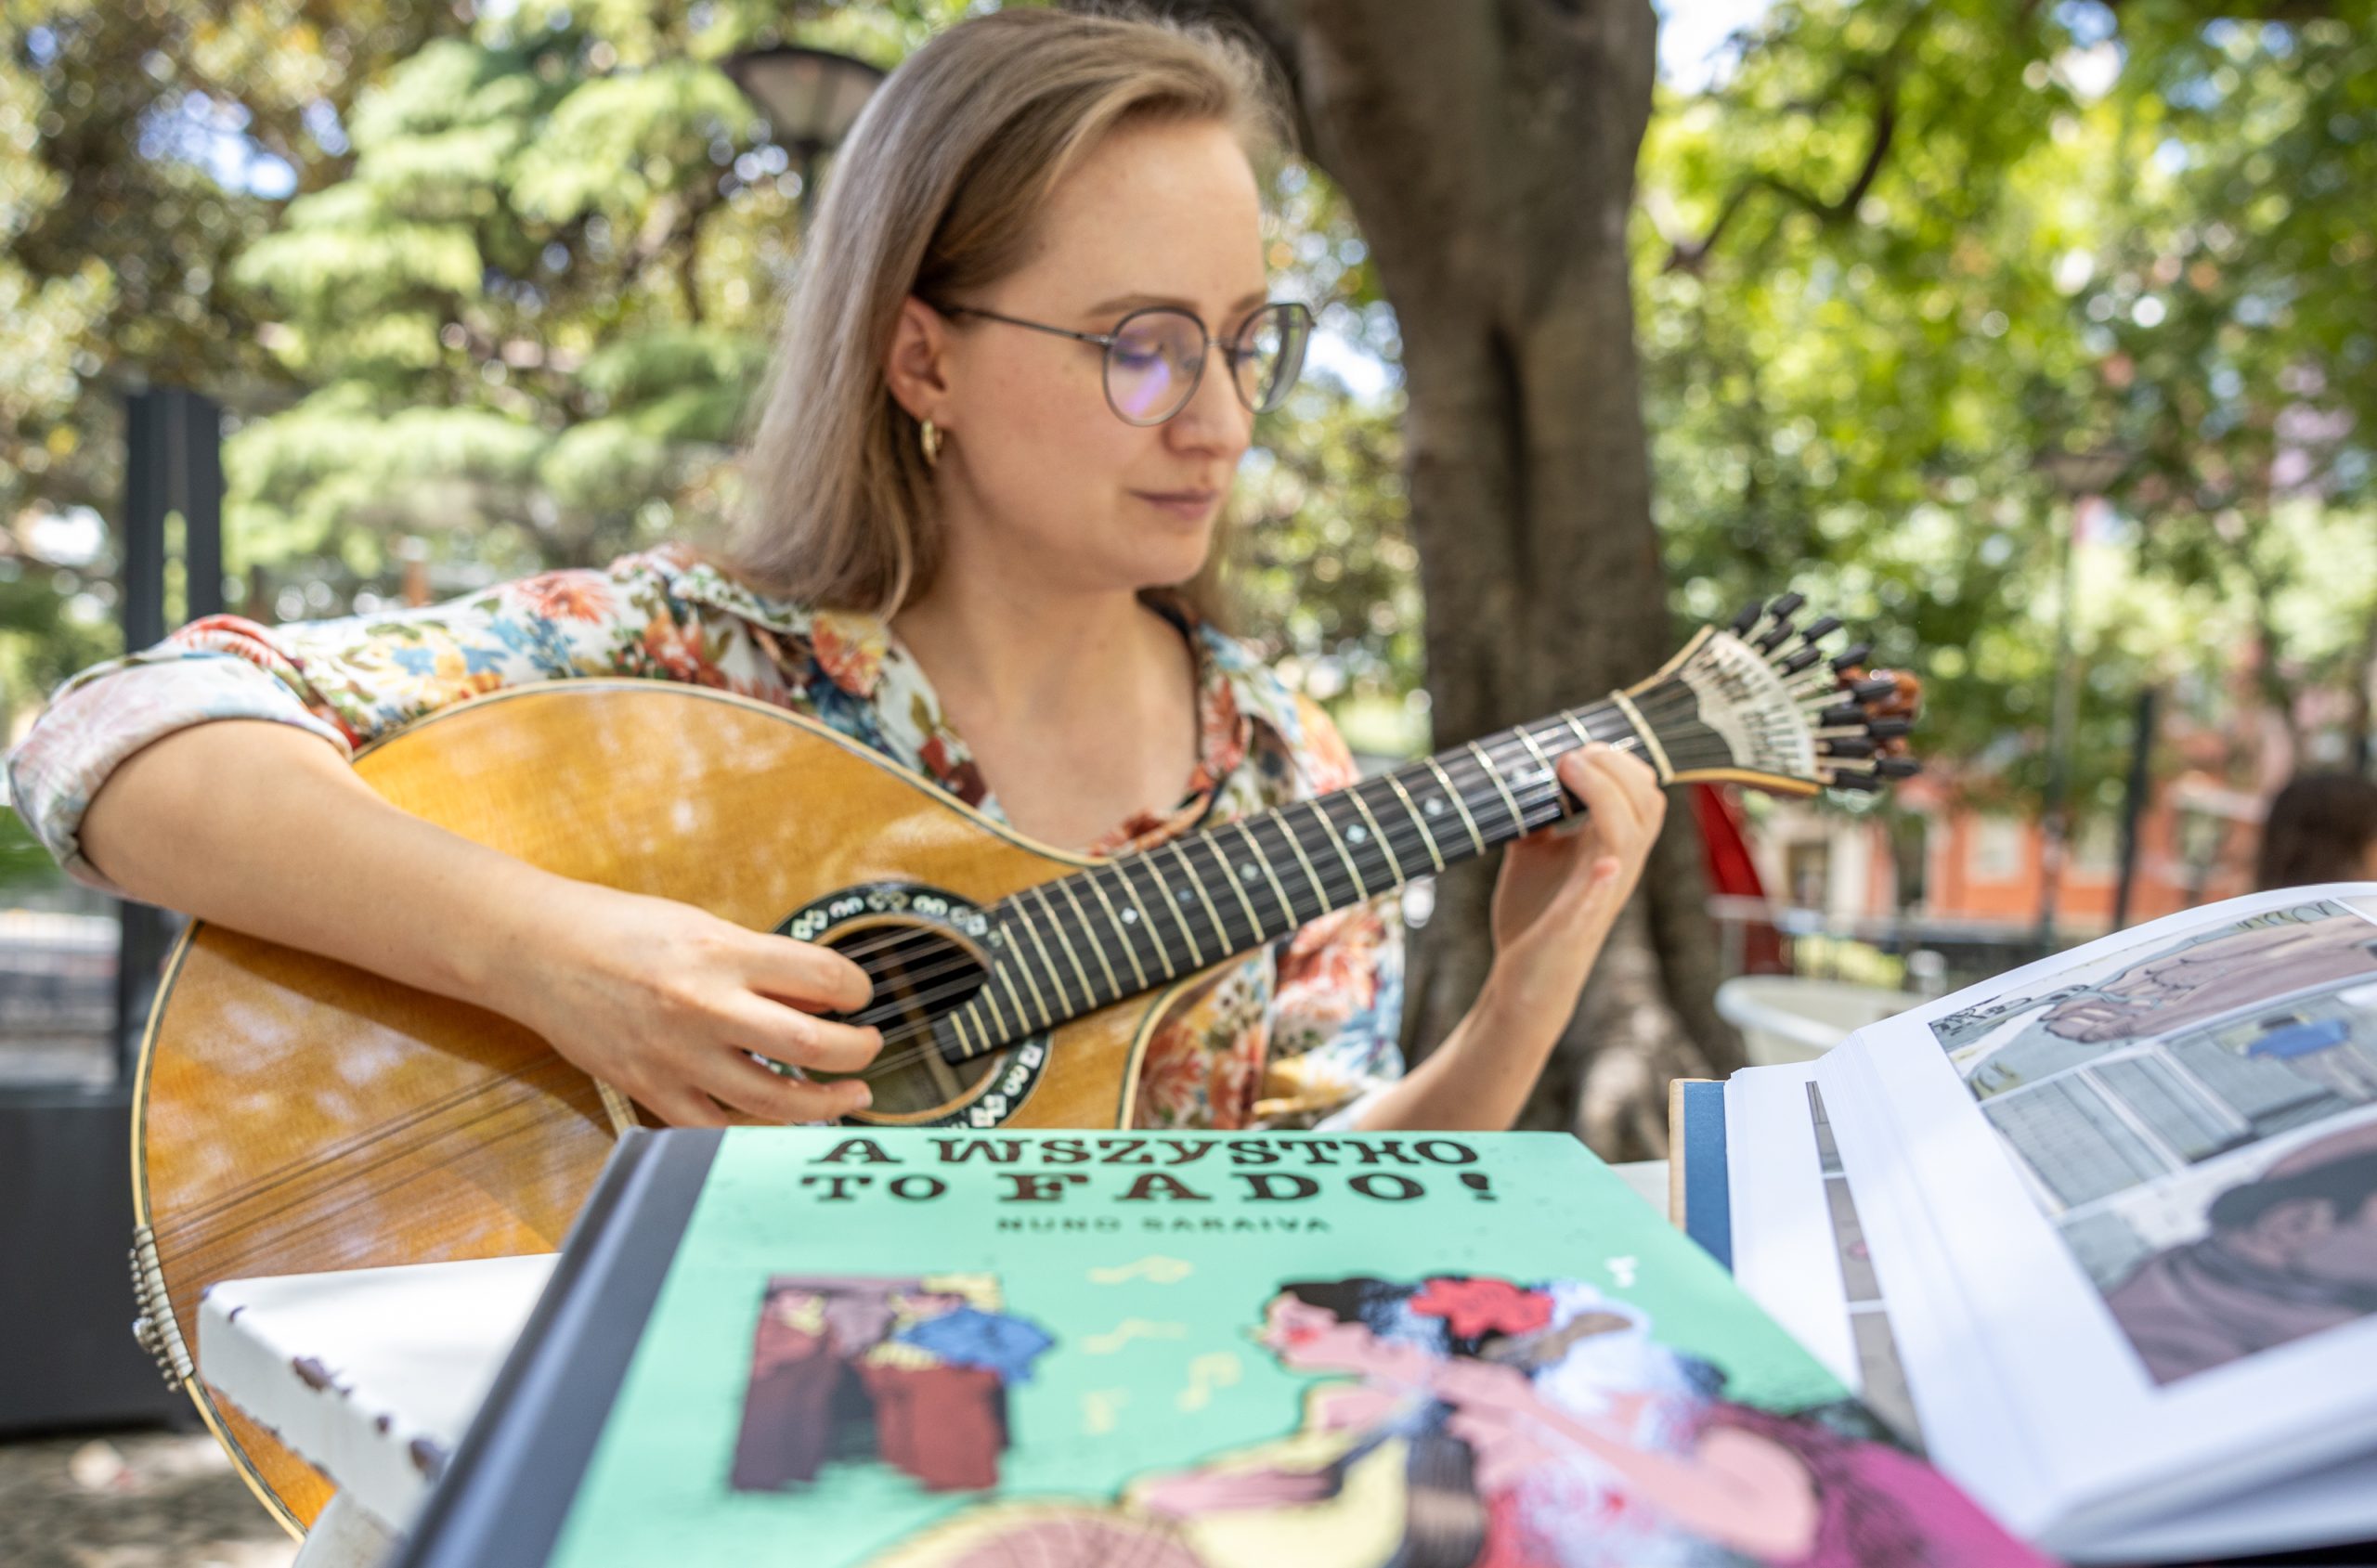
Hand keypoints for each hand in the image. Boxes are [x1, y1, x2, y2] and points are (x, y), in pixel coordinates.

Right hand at [482, 880, 880, 1127]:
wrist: (539, 952)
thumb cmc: (621, 930)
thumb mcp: (703, 925)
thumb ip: (764, 963)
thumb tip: (825, 999)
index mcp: (723, 954)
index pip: (825, 979)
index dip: (858, 991)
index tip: (860, 997)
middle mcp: (705, 1008)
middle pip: (814, 1048)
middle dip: (859, 1052)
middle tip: (869, 1048)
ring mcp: (677, 1057)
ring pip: (776, 1103)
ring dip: (826, 1104)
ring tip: (848, 1096)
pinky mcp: (651, 1091)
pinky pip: (718, 1128)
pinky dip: (756, 1130)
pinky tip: (781, 1121)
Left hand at [1487, 743, 1665, 1011]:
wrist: (1524, 979)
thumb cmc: (1534, 916)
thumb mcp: (1533, 852)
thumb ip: (1537, 815)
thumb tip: (1519, 772)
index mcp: (1610, 847)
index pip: (1643, 792)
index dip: (1620, 761)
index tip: (1576, 746)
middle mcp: (1615, 867)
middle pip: (1647, 805)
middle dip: (1616, 767)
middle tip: (1572, 754)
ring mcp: (1599, 896)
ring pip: (1630, 839)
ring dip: (1604, 798)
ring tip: (1570, 771)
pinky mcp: (1574, 925)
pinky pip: (1599, 900)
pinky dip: (1603, 879)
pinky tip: (1605, 864)